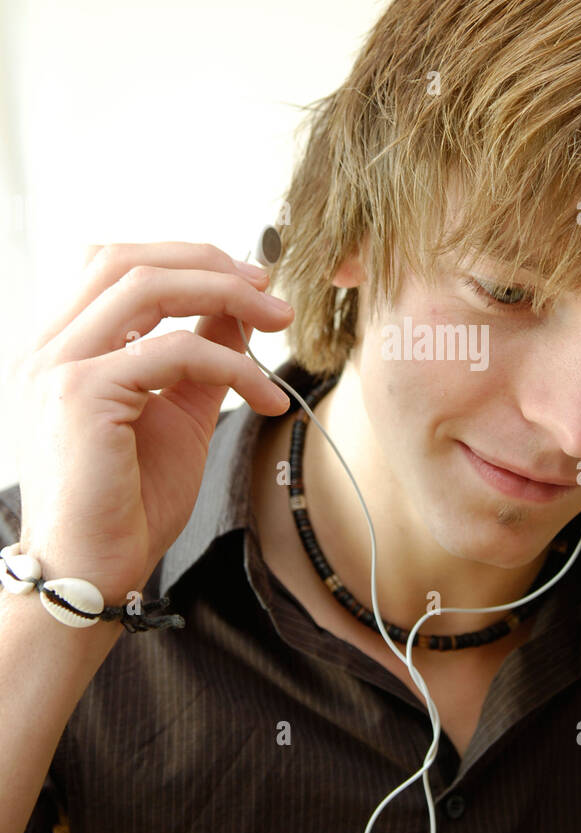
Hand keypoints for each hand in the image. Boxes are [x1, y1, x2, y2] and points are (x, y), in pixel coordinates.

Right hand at [9, 242, 293, 610]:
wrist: (92, 573)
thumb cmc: (128, 503)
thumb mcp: (179, 411)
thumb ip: (203, 355)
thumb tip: (239, 308)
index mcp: (65, 346)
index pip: (118, 264)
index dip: (186, 258)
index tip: (249, 279)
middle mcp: (51, 347)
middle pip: (129, 259)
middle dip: (208, 262)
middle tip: (269, 288)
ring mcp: (59, 367)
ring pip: (147, 287)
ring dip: (225, 294)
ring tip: (278, 319)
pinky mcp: (81, 395)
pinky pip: (173, 351)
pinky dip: (231, 364)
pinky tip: (264, 395)